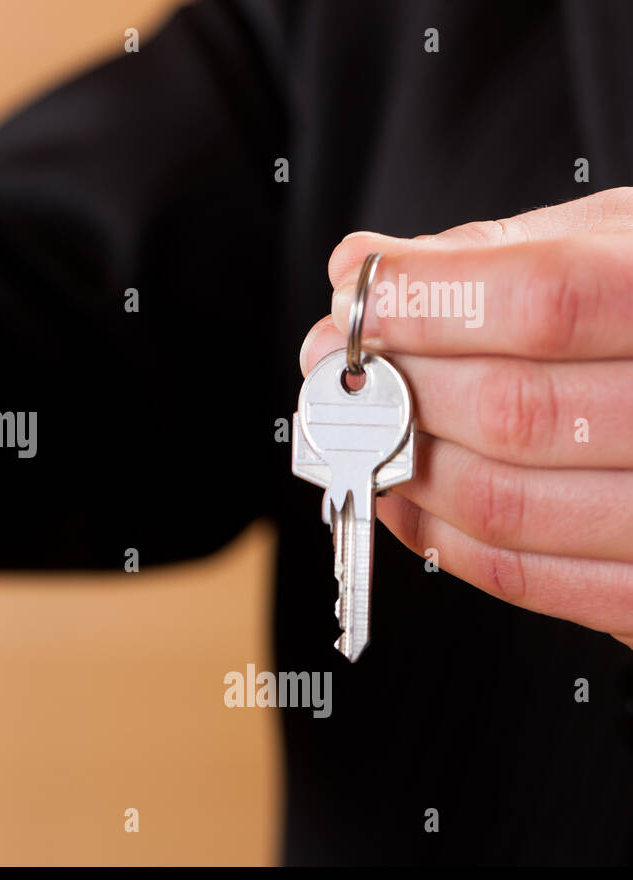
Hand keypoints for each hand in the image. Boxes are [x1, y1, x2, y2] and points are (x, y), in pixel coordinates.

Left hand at [299, 188, 632, 648]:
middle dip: (398, 385)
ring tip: (360, 422)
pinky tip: (402, 490)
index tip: (353, 294)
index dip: (428, 301)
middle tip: (334, 361)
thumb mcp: (627, 244)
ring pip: (506, 501)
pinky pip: (526, 576)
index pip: (546, 303)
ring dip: (402, 463)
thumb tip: (362, 266)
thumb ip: (504, 253)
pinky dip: (439, 534)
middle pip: (515, 409)